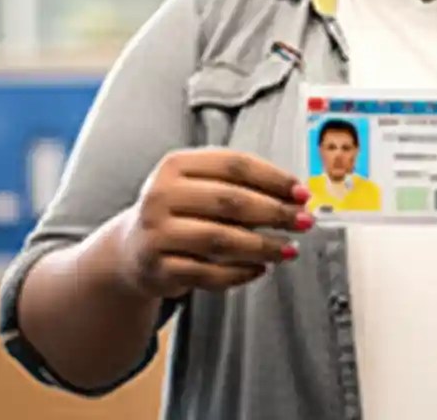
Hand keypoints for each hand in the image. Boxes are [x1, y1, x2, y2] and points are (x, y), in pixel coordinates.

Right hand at [117, 149, 313, 298]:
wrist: (131, 249)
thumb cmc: (180, 212)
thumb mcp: (199, 186)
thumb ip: (241, 185)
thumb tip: (296, 197)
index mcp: (176, 165)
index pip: (234, 164)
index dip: (273, 178)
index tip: (301, 193)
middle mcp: (161, 195)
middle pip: (230, 201)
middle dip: (275, 212)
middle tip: (304, 222)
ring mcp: (157, 233)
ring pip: (221, 239)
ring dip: (263, 246)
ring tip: (289, 249)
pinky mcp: (158, 267)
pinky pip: (208, 273)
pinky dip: (240, 272)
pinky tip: (260, 268)